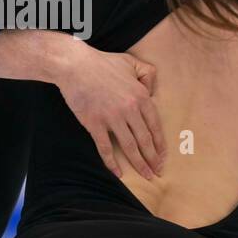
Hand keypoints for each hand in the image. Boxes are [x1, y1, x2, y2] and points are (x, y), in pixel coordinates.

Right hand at [54, 42, 164, 180]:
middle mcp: (130, 109)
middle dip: (153, 158)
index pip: (155, 125)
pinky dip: (112, 162)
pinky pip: (105, 148)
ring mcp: (112, 118)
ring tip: (146, 175)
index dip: (160, 143)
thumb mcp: (131, 62)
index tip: (163, 156)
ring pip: (129, 147)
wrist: (75, 65)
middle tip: (157, 171)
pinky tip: (118, 173)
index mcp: (141, 96)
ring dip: (139, 164)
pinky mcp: (95, 124)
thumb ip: (148, 74)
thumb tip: (153, 92)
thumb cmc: (102, 63)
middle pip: (145, 140)